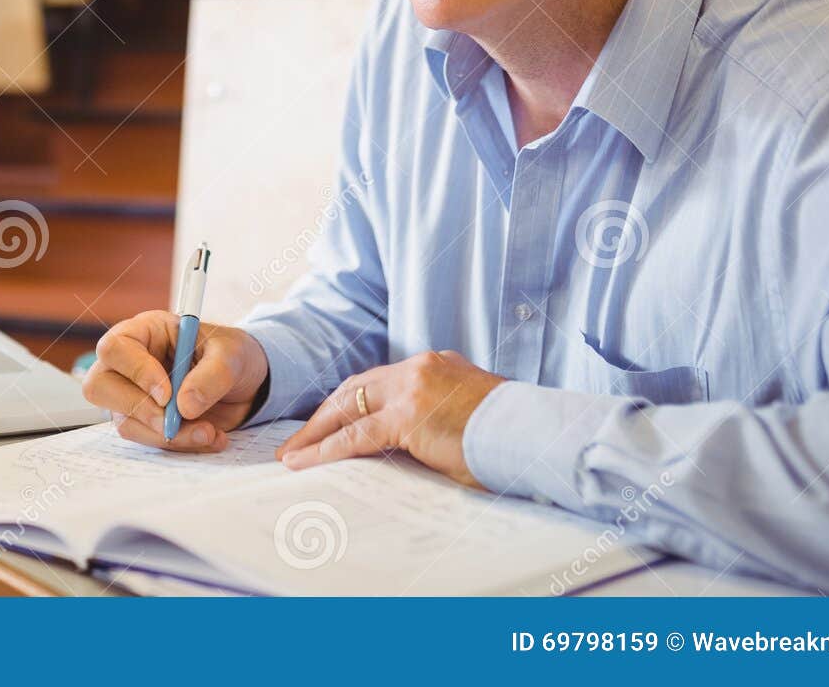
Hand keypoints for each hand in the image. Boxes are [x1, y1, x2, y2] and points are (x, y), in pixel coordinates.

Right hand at [82, 311, 268, 451]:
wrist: (248, 384)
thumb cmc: (232, 355)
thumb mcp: (232, 355)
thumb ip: (211, 376)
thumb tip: (184, 407)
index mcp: (145, 331)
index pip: (115, 348)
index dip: (135, 372)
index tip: (167, 395)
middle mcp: (131, 363)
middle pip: (100, 387)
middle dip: (140, 410)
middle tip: (175, 422)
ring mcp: (134, 394)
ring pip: (125, 421)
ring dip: (166, 435)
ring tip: (209, 432)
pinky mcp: (146, 421)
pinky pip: (148, 439)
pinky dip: (179, 444)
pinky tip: (210, 437)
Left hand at [276, 351, 504, 486]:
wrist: (537, 436)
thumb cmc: (514, 438)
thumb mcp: (472, 417)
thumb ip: (440, 420)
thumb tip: (415, 445)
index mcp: (437, 365)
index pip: (379, 381)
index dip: (349, 402)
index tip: (328, 421)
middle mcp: (421, 368)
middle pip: (355, 388)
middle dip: (323, 415)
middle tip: (297, 440)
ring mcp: (413, 388)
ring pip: (348, 409)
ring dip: (315, 434)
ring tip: (292, 457)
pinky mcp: (409, 415)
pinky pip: (356, 435)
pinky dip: (326, 450)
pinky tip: (306, 463)